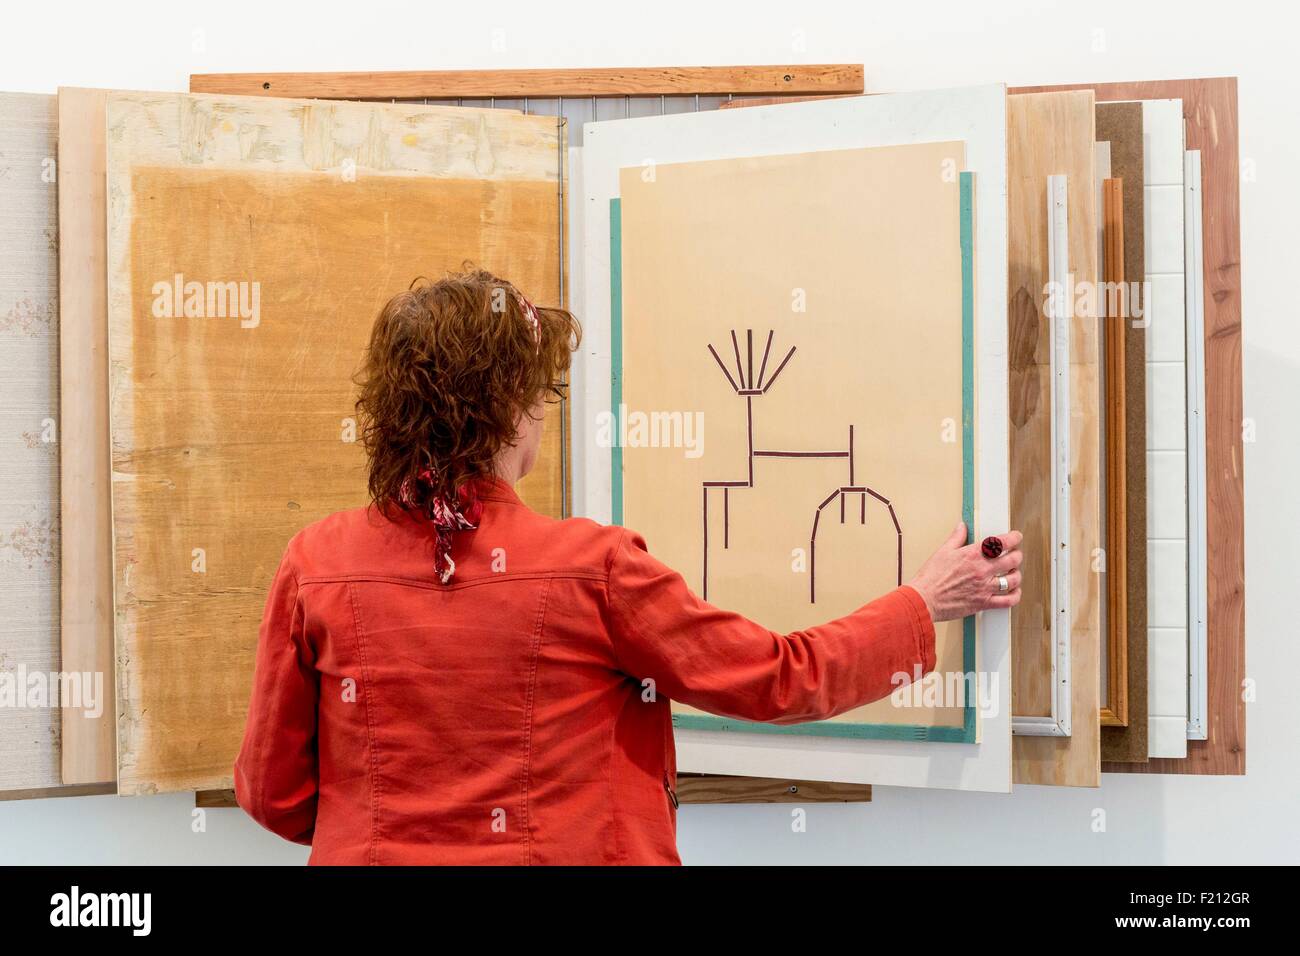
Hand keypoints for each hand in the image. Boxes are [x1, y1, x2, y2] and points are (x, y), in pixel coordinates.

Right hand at [907, 522, 1021, 621]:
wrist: (924, 599)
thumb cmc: (931, 577)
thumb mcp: (943, 552)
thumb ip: (956, 538)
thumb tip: (962, 527)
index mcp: (973, 555)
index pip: (1002, 542)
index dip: (1014, 538)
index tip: (1016, 537)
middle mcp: (982, 570)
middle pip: (1012, 560)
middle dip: (1017, 555)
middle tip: (1015, 554)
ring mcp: (985, 588)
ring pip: (1013, 580)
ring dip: (1016, 574)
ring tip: (1013, 572)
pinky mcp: (984, 603)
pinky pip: (1008, 601)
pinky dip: (1015, 596)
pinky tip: (1013, 592)